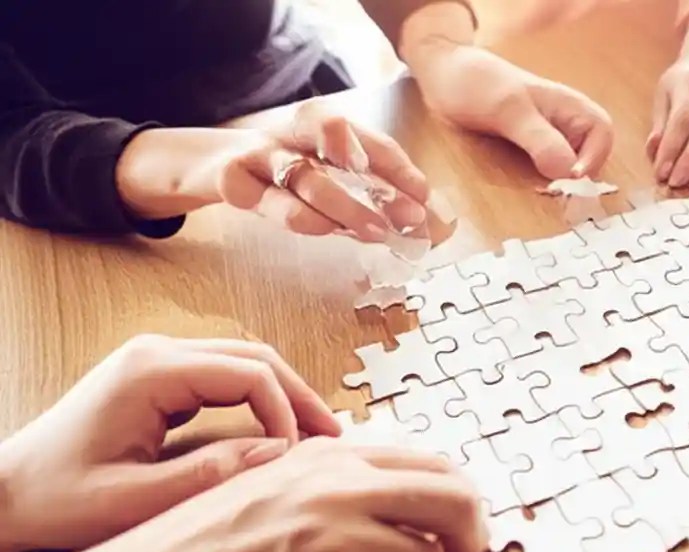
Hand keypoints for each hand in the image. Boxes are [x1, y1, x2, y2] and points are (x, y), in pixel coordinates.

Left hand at [0, 335, 340, 551]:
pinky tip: (280, 431)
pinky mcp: (158, 376)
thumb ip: (208, 476)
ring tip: (317, 436)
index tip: (299, 457)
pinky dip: (260, 398)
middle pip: (255, 357)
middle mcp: (157, 352)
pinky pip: (225, 375)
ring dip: (285, 395)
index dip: (287, 412)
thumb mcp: (133, 501)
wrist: (8, 489)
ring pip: (245, 361)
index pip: (248, 373)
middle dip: (300, 397)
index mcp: (150, 372)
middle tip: (334, 440)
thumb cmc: (59, 498)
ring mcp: (157, 359)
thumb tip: (276, 455)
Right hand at [186, 101, 430, 242]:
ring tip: (373, 232)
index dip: (399, 166)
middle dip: (377, 181)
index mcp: (320, 126)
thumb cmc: (280, 171)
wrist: (207, 165)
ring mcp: (260, 154)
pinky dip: (296, 215)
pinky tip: (320, 229)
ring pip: (304, 176)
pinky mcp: (230, 180)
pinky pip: (264, 198)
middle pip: (336, 141)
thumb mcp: (326, 175)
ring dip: (344, 206)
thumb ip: (369, 194)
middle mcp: (292, 132)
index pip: (368, 138)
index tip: (424, 195)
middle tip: (407, 216)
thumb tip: (423, 222)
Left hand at [412, 43, 612, 178]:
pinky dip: (539, 184)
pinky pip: (543, 172)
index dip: (593, 159)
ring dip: (556, 184)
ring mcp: (546, 139)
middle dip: (575, 179)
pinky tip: (523, 189)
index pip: (602, 135)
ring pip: (566, 169)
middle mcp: (564, 124)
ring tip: (536, 192)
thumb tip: (569, 174)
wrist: (442, 75)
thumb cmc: (478, 83)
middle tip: (549, 192)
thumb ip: (540, 140)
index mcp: (569, 107)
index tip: (568, 178)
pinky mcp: (527, 151)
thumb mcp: (509, 111)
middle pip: (588, 158)